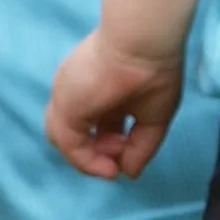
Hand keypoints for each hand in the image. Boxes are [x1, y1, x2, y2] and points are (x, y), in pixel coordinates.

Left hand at [46, 29, 183, 178]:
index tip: (128, 153)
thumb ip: (141, 146)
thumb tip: (130, 173)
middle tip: (121, 155)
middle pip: (74, 133)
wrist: (143, 45)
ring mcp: (68, 98)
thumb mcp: (154, 116)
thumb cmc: (154, 71)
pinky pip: (69, 145)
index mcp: (100, 89)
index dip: (110, 145)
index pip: (96, 125)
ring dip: (90, 159)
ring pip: (64, 139)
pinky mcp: (65, 107)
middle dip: (98, 152)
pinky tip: (108, 166)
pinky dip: (87, 162)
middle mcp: (78, 93)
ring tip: (113, 163)